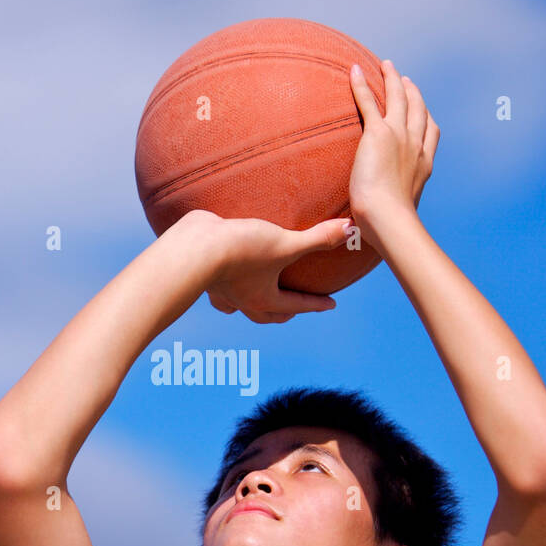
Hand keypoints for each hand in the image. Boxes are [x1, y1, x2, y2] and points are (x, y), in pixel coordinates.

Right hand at [194, 212, 349, 323]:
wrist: (196, 246)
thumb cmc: (242, 250)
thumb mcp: (284, 243)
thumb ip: (317, 238)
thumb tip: (350, 229)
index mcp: (264, 300)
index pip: (297, 304)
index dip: (316, 303)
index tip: (331, 305)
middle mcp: (243, 301)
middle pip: (268, 315)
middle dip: (284, 313)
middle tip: (295, 308)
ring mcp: (222, 291)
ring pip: (238, 307)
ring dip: (251, 305)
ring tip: (257, 295)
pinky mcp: (207, 275)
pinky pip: (218, 287)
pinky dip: (225, 286)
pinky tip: (225, 275)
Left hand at [346, 59, 439, 240]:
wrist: (389, 219)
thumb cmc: (391, 227)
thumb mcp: (398, 216)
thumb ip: (391, 213)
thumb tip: (368, 232)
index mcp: (424, 164)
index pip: (430, 133)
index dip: (426, 117)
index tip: (422, 108)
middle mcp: (416, 145)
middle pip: (418, 108)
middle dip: (413, 91)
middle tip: (405, 79)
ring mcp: (400, 136)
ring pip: (398, 97)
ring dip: (392, 79)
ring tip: (386, 65)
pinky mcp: (378, 133)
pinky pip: (369, 101)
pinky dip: (362, 84)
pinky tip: (354, 70)